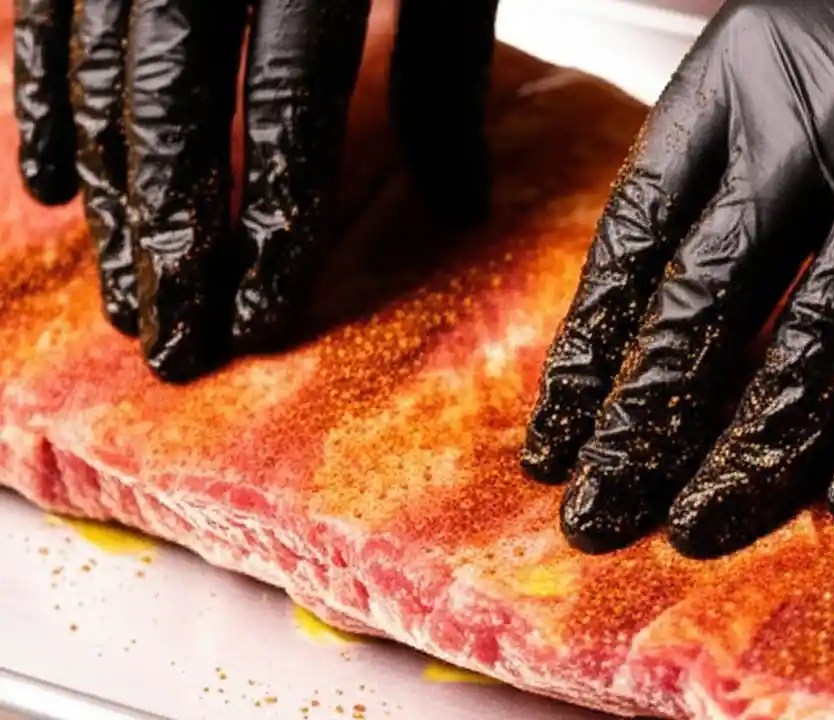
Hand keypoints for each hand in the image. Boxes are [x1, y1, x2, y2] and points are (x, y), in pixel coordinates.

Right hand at [14, 0, 497, 380]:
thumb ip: (443, 78)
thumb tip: (459, 209)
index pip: (291, 115)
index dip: (274, 224)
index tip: (263, 319)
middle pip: (179, 112)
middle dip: (172, 241)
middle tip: (171, 344)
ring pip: (106, 75)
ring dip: (109, 198)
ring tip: (122, 295)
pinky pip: (45, 19)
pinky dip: (43, 103)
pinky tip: (47, 185)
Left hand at [523, 0, 833, 557]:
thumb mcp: (788, 53)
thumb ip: (722, 160)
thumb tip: (650, 303)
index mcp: (742, 81)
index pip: (636, 242)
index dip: (589, 356)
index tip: (559, 439)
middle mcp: (819, 127)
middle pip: (707, 308)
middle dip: (644, 427)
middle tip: (601, 513)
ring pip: (816, 348)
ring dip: (750, 454)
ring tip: (699, 527)